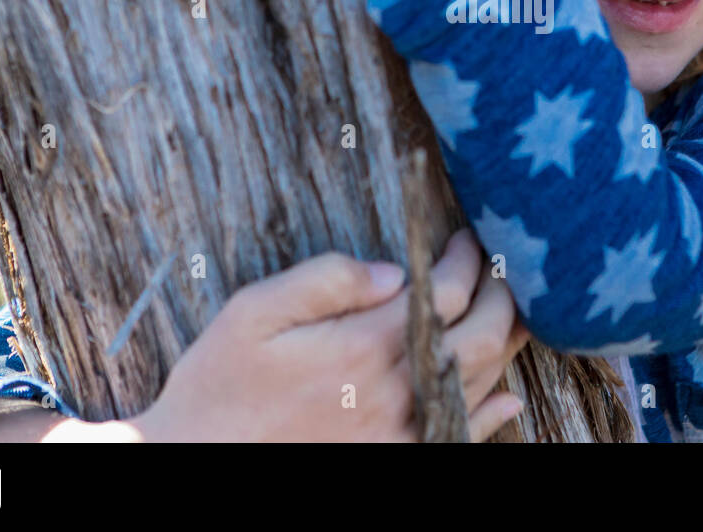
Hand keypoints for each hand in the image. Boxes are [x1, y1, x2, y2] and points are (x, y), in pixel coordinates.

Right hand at [128, 228, 528, 440]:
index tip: (465, 237)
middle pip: (484, 334)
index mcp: (365, 345)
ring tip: (506, 309)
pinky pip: (466, 434)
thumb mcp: (253, 313)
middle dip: (500, 292)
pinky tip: (505, 393)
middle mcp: (398, 391)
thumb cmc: (218, 387)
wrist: (196, 465)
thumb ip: (325, 280)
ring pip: (483, 381)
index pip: (447, 290)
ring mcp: (403, 432)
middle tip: (496, 267)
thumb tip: (391, 270)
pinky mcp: (399, 460)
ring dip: (503, 340)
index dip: (464, 257)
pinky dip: (493, 410)